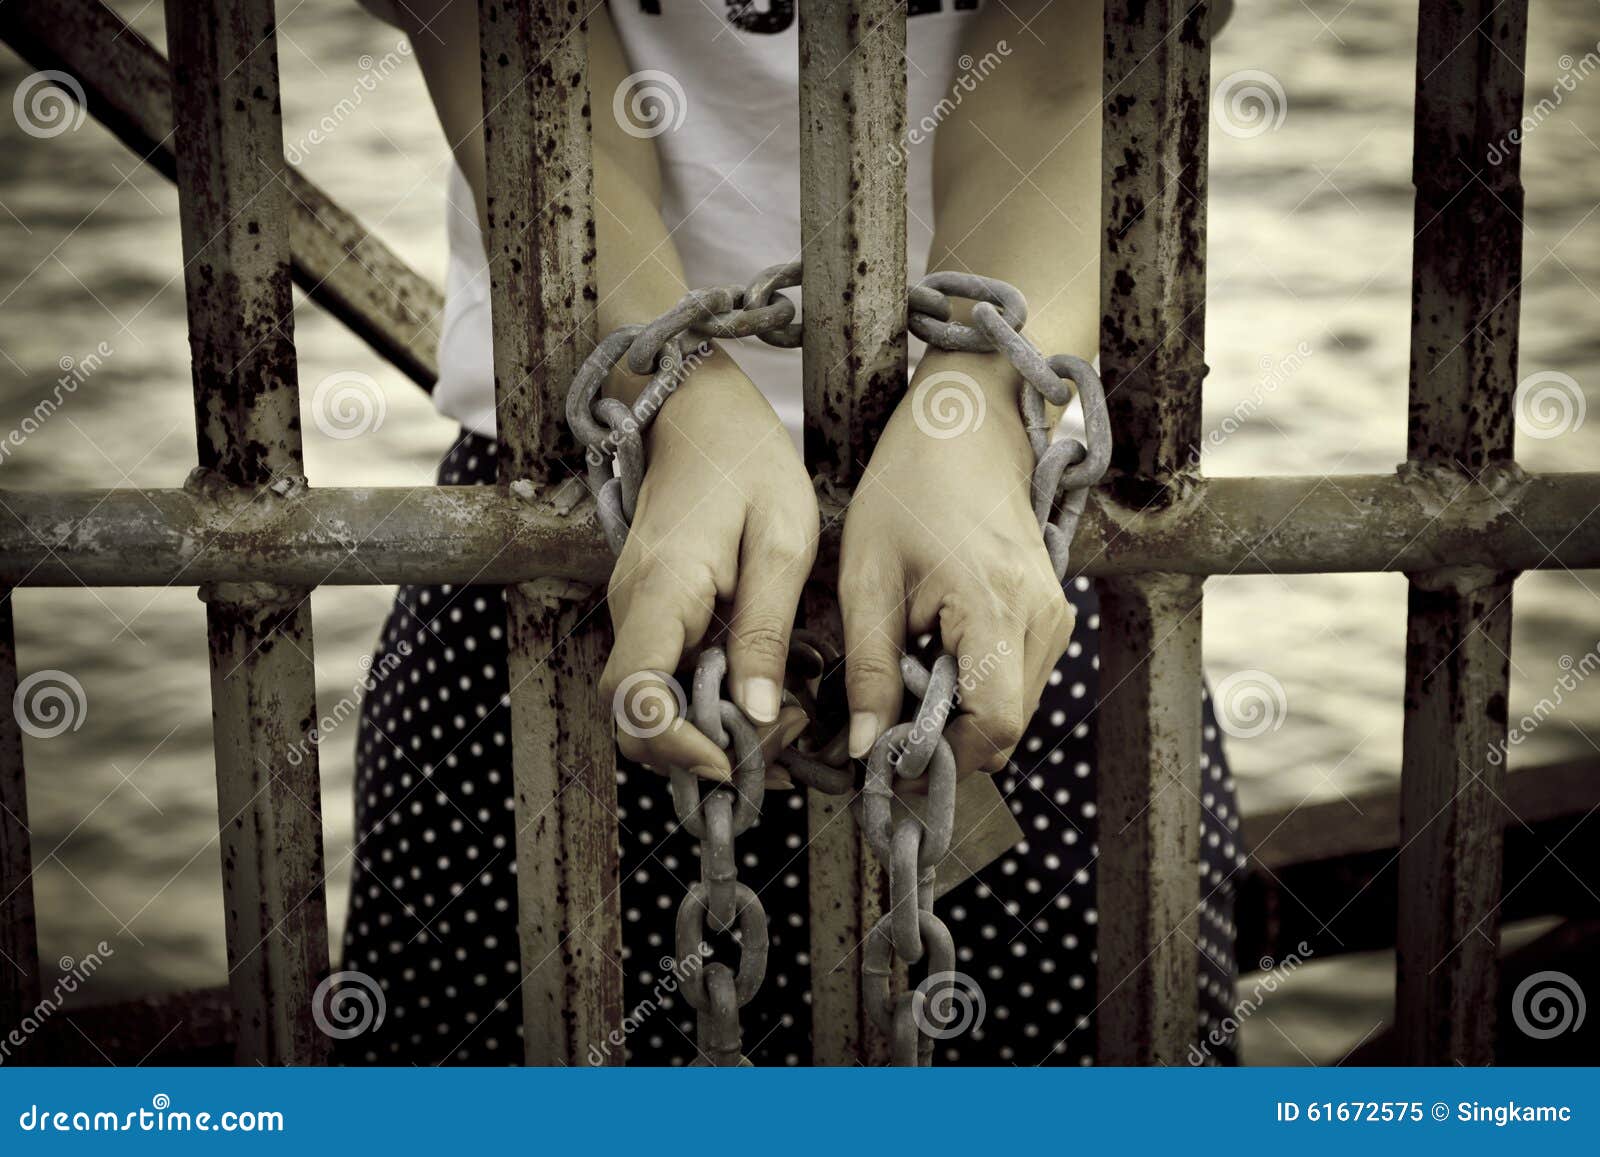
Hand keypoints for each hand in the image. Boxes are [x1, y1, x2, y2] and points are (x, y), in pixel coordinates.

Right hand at [600, 357, 819, 783]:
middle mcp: (633, 611)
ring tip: (785, 715)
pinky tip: (765, 689)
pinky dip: (711, 701)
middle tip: (782, 739)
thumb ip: (767, 630)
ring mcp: (637, 614)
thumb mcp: (783, 541)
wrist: (697, 410)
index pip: (634, 698)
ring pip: (654, 705)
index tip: (735, 761)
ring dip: (712, 730)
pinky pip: (669, 677)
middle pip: (636, 720)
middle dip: (702, 751)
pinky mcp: (653, 614)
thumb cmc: (747, 462)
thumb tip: (757, 716)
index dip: (677, 745)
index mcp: (661, 593)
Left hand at [838, 352, 1075, 776]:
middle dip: (943, 741)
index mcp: (996, 608)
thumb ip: (869, 667)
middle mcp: (1042, 620)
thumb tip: (865, 748)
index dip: (941, 758)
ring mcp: (1055, 618)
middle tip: (883, 721)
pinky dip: (974, 688)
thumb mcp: (867, 577)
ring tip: (904, 674)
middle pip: (1004, 730)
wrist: (966, 426)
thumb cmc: (908, 489)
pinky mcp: (1051, 615)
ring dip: (957, 714)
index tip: (888, 757)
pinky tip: (932, 653)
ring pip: (1012, 710)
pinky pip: (1017, 681)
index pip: (992, 728)